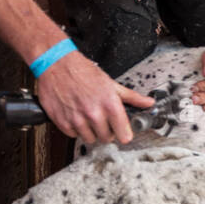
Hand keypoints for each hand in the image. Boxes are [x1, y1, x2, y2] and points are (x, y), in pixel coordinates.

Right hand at [35, 50, 154, 145]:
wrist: (57, 64)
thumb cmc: (82, 71)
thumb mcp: (111, 82)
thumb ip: (131, 96)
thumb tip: (148, 103)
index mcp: (109, 104)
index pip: (124, 135)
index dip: (124, 133)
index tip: (122, 131)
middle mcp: (94, 114)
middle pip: (107, 139)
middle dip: (107, 131)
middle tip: (103, 120)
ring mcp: (77, 119)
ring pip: (90, 139)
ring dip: (90, 131)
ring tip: (88, 117)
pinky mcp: (62, 122)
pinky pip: (73, 135)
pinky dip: (75, 129)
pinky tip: (76, 116)